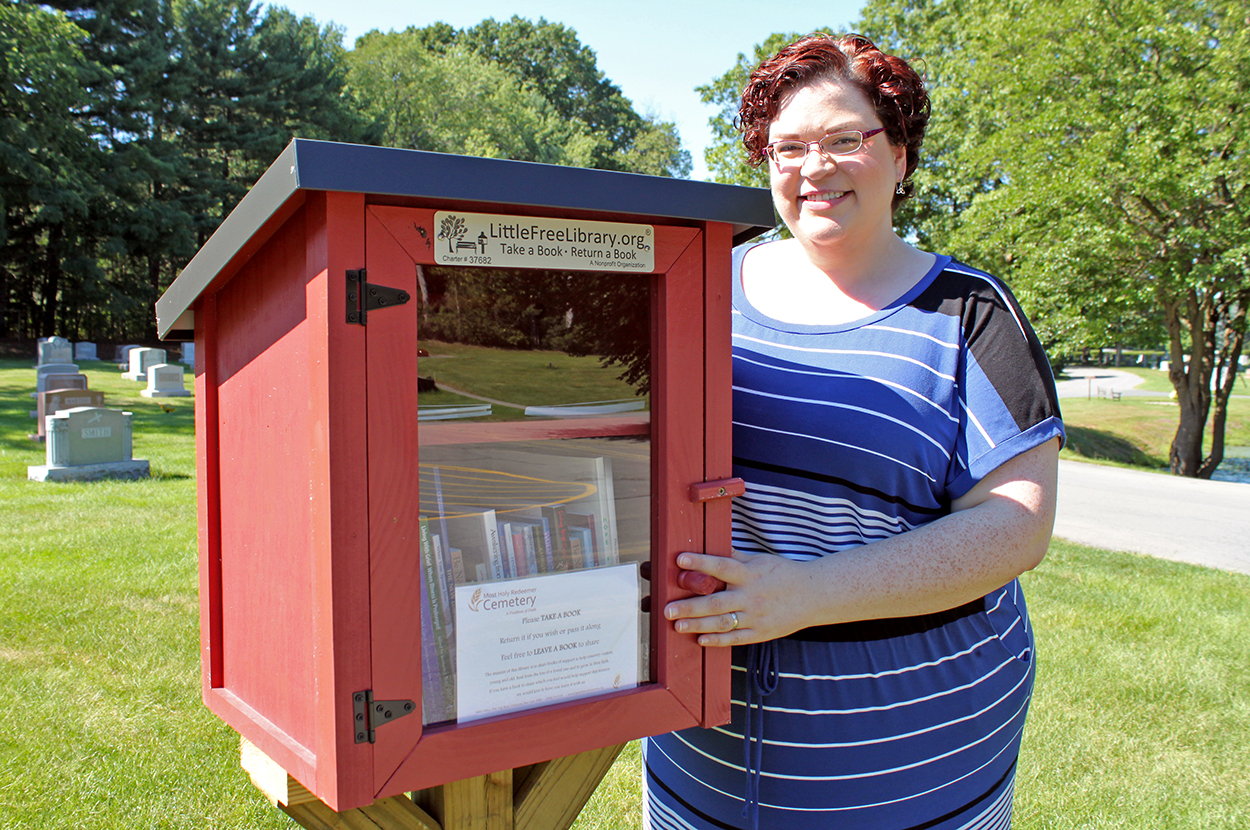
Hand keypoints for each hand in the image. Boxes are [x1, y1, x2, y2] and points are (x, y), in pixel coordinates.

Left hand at [664, 550, 808, 645]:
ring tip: (677, 625)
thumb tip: (713, 544)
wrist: (813, 595)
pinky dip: (717, 640)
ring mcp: (755, 616)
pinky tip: (700, 640)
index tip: (680, 559)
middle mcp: (751, 596)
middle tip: (667, 609)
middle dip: (690, 606)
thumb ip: (735, 557)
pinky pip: (735, 638)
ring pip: (722, 623)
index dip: (701, 562)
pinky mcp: (760, 632)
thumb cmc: (783, 574)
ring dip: (698, 625)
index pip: (722, 566)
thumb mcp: (760, 560)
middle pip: (716, 602)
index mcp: (750, 574)